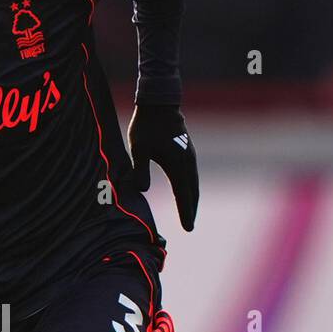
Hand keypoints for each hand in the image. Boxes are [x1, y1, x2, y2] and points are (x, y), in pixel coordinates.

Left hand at [126, 104, 198, 231]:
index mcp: (177, 165)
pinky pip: (191, 174)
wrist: (159, 103)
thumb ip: (140, 170)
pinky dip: (191, 186)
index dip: (185, 213)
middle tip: (189, 226)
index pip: (183, 195)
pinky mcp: (187, 150)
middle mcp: (187, 162)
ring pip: (193, 182)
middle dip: (190, 209)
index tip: (188, 228)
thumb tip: (142, 191)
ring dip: (191, 198)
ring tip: (189, 211)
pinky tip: (186, 189)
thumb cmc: (146, 126)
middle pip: (192, 191)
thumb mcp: (139, 148)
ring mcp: (190, 156)